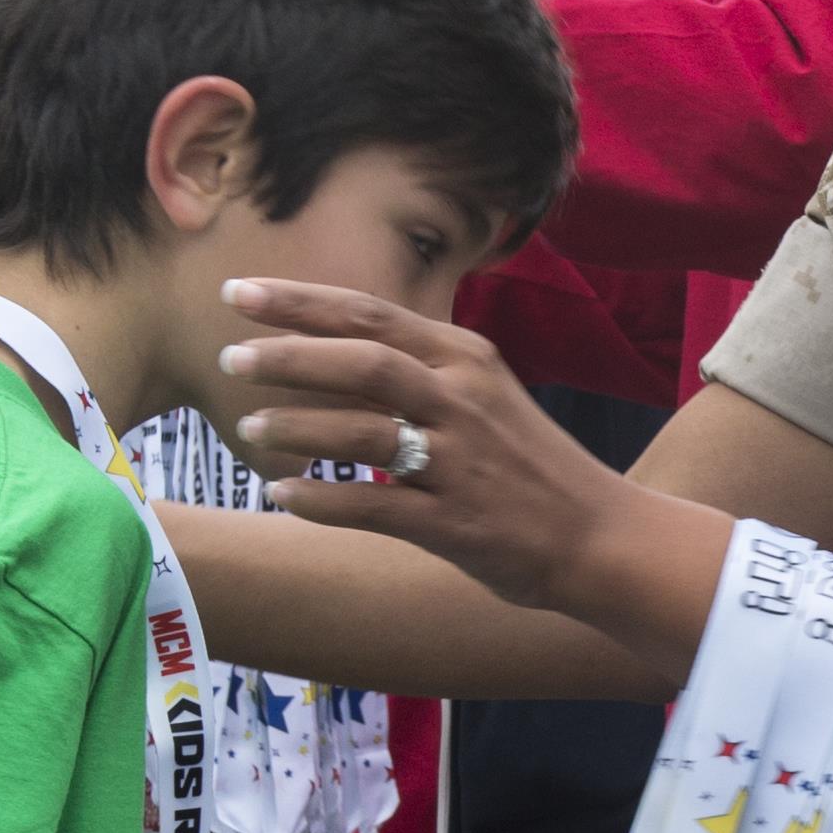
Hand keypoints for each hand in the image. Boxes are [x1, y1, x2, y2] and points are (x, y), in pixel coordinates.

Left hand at [219, 278, 628, 612]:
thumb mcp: (483, 396)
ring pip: (362, 432)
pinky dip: (320, 500)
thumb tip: (332, 354)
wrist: (601, 537)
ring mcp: (461, 462)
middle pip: (363, 362)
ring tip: (248, 428)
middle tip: (231, 359)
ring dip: (297, 428)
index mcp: (466, 359)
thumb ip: (418, 371)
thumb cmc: (529, 466)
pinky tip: (281, 495)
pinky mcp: (456, 522)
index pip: (370, 316)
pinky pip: (372, 507)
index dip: (300, 303)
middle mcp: (463, 400)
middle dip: (289, 356)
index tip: (239, 294)